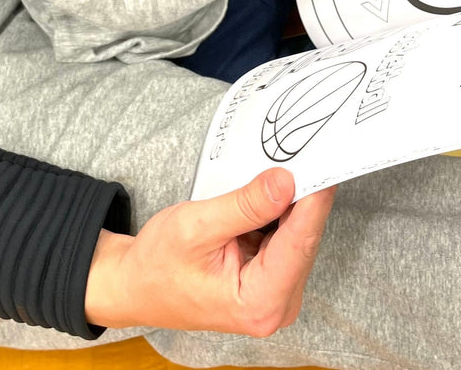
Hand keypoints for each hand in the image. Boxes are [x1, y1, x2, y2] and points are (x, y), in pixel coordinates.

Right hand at [85, 168, 335, 334]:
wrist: (136, 285)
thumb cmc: (158, 265)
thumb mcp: (196, 227)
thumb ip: (244, 206)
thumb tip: (286, 182)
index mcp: (259, 303)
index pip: (300, 243)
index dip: (314, 200)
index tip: (323, 164)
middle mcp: (276, 305)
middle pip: (304, 239)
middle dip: (301, 197)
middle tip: (301, 154)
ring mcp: (277, 292)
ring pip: (298, 235)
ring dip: (290, 202)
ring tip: (277, 169)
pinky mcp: (272, 278)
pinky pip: (287, 237)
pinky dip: (279, 211)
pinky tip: (267, 191)